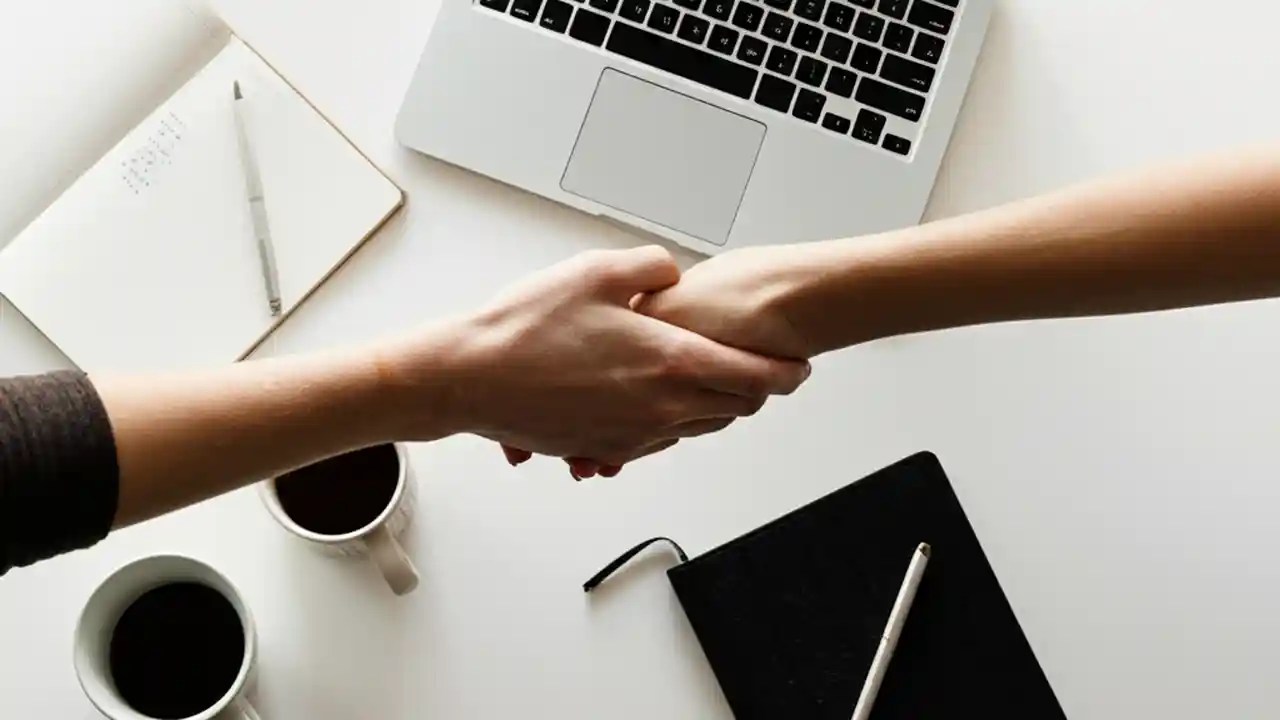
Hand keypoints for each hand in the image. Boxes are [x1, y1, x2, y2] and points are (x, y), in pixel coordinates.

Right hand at [378, 247, 809, 465]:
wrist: (469, 378)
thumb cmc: (524, 328)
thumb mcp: (595, 270)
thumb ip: (650, 265)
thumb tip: (674, 271)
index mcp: (670, 362)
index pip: (757, 377)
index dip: (788, 373)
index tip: (799, 366)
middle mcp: (660, 407)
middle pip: (737, 409)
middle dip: (758, 389)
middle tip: (763, 369)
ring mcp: (634, 433)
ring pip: (701, 428)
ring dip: (717, 406)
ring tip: (711, 377)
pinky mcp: (606, 446)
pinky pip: (660, 440)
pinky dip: (674, 421)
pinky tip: (657, 395)